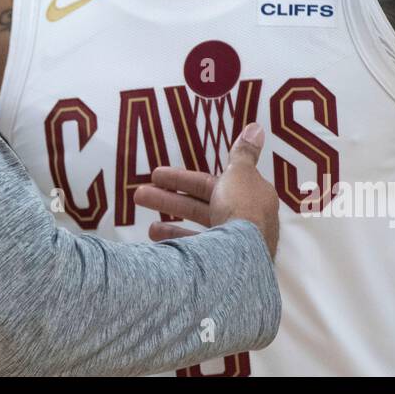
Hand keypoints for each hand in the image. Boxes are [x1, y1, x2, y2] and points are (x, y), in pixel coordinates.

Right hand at [132, 123, 279, 258]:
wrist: (243, 259)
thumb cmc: (241, 210)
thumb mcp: (240, 174)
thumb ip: (243, 153)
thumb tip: (256, 127)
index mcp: (249, 197)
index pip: (212, 184)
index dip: (183, 179)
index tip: (156, 175)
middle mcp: (245, 222)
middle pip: (202, 206)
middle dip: (168, 199)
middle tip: (138, 194)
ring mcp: (234, 246)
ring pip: (198, 230)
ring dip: (170, 222)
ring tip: (147, 228)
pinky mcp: (224, 266)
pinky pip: (199, 251)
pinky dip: (179, 244)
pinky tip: (158, 242)